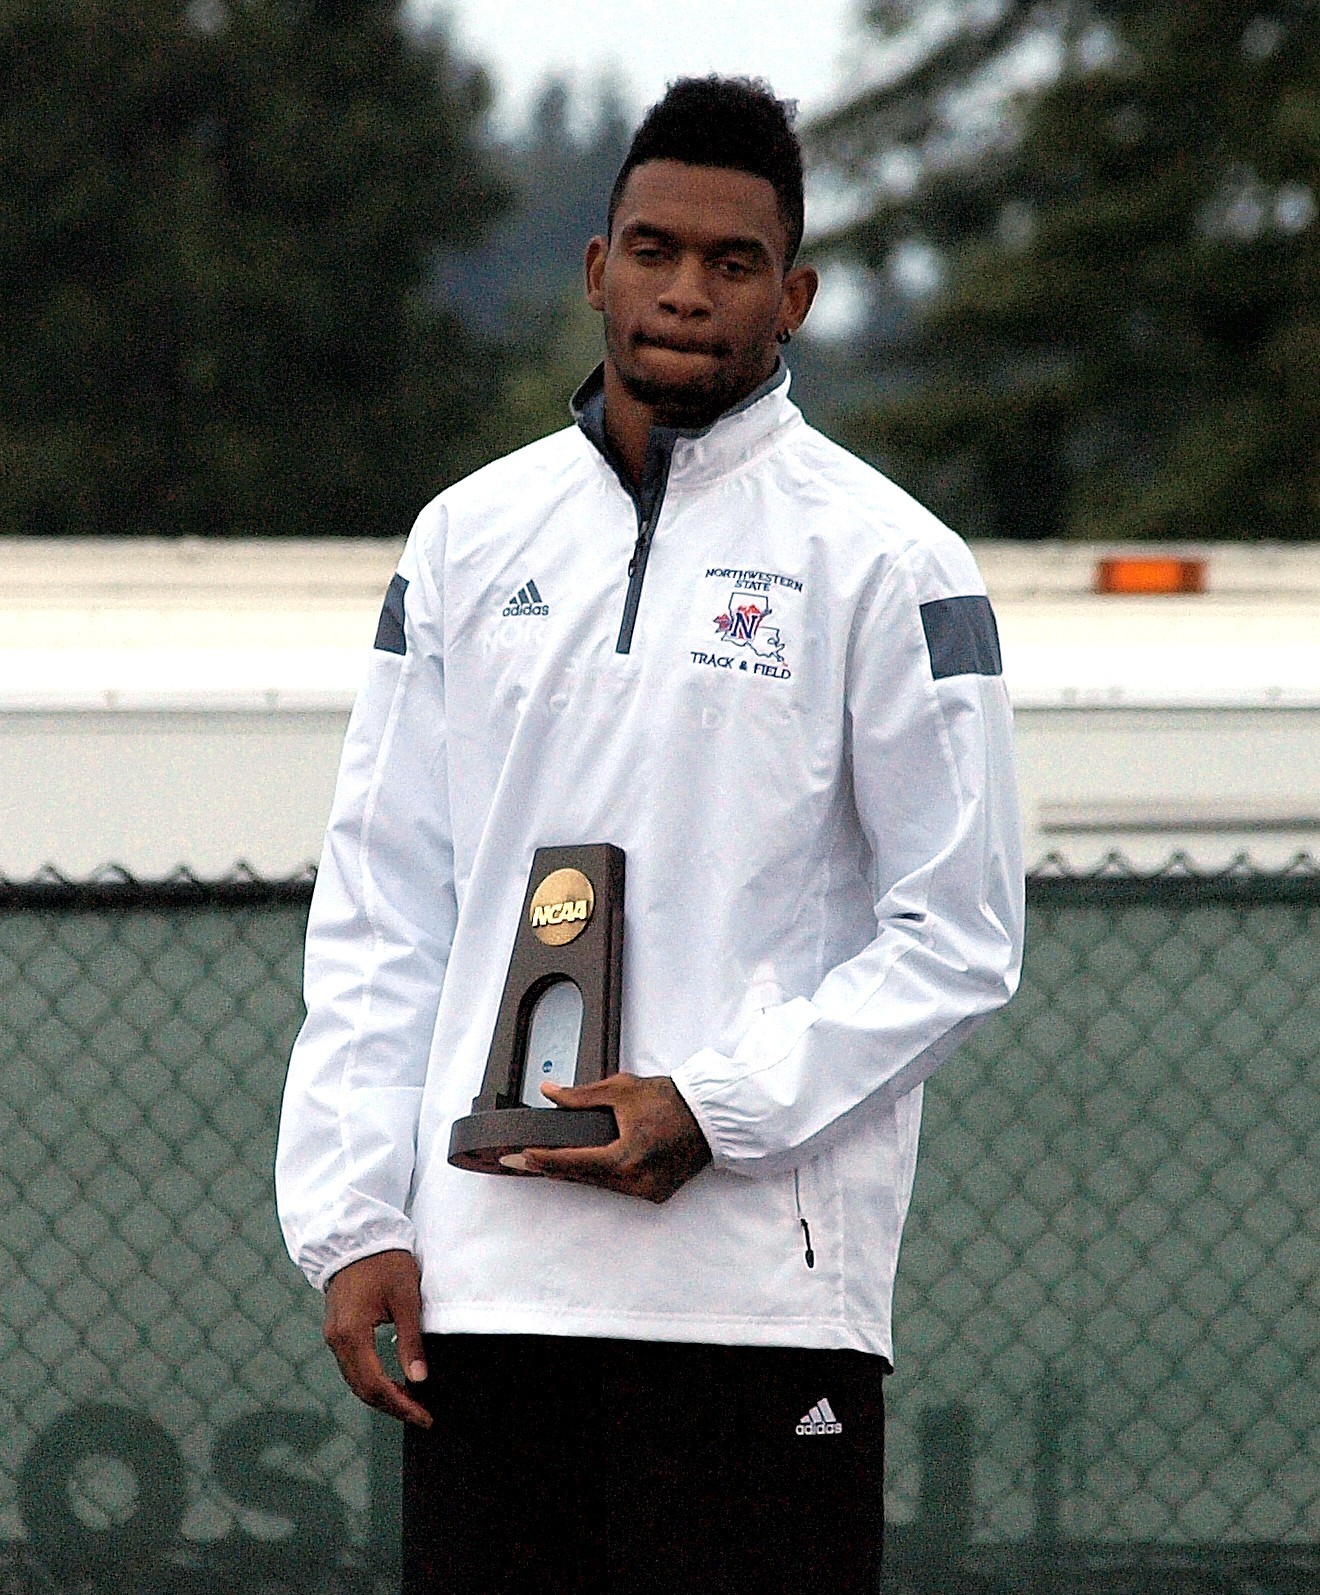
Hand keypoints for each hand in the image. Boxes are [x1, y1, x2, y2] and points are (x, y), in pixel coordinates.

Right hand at [322, 1249, 431, 1426]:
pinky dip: (372, 1380)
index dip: (401, 1405)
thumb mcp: (406, 1297)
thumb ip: (410, 1340)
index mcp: (352, 1334)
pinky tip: (392, 1382)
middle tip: (421, 1416)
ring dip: (381, 1396)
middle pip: (362, 1389)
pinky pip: (352, 1366)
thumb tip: (419, 1379)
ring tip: (411, 1403)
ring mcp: (333, 1335)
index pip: (376, 1385)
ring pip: (355, 1380)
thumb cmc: (385, 1261)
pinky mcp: (337, 1329)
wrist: (357, 1235)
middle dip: (392, 1406)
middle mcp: (336, 1339)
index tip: (424, 1416)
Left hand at [521, 1074, 711, 1201]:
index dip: (545, 1159)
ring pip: (601, 1185)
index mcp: (625, 1158)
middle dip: (554, 1168)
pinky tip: (586, 1170)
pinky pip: (620, 1188)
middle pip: (584, 1178)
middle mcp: (636, 1181)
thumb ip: (581, 1096)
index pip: (573, 1162)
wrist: (710, 1114)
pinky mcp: (657, 1193)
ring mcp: (648, 1191)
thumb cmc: (671, 1100)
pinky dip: (603, 1178)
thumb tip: (550, 1092)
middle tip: (526, 1162)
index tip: (523, 1155)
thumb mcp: (621, 1090)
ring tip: (550, 1165)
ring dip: (577, 1175)